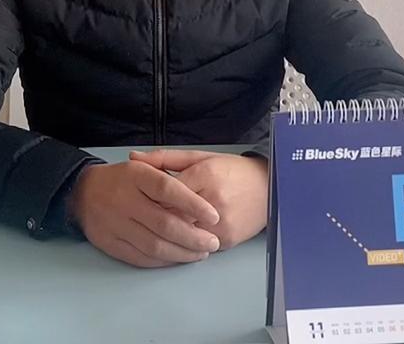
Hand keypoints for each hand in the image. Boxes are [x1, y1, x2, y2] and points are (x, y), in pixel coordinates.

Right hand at [68, 160, 221, 267]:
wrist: (82, 193)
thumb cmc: (122, 180)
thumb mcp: (143, 167)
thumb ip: (169, 174)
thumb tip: (198, 196)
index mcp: (136, 175)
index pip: (168, 189)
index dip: (194, 204)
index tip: (214, 216)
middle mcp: (124, 199)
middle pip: (164, 223)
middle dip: (194, 237)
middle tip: (212, 242)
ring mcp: (115, 224)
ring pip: (155, 245)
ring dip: (182, 253)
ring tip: (201, 253)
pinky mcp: (109, 243)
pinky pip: (141, 258)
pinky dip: (163, 261)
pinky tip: (178, 258)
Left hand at [128, 150, 268, 250]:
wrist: (270, 188)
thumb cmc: (232, 170)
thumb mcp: (199, 157)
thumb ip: (164, 158)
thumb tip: (133, 158)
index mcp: (206, 175)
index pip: (167, 192)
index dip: (148, 199)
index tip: (136, 202)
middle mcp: (214, 200)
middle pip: (172, 216)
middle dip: (154, 219)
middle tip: (140, 218)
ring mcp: (222, 223)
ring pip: (183, 235)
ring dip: (168, 235)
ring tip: (155, 229)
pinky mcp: (228, 240)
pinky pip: (197, 246)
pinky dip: (185, 243)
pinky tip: (175, 238)